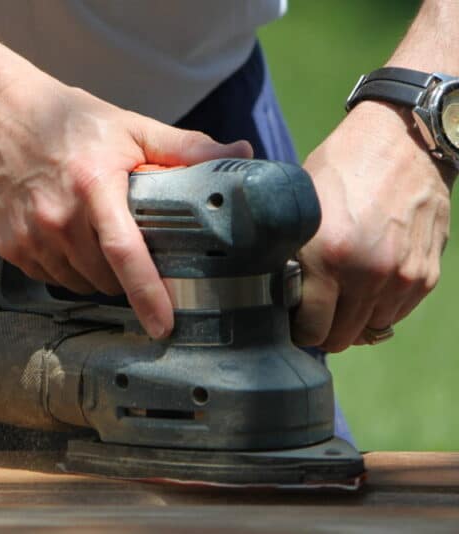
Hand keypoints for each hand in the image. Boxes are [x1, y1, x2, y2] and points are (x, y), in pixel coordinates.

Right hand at [0, 72, 250, 337]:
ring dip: (94, 275)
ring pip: (77, 283)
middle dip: (125, 277)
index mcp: (94, 187)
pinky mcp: (9, 247)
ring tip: (93, 239)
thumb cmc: (60, 118)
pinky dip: (64, 268)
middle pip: (105, 278)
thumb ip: (183, 146)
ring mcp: (30, 236)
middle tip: (131, 250)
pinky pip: (49, 277)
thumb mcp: (126, 126)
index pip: (126, 254)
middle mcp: (58, 218)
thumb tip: (239, 152)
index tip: (163, 325)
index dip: (148, 295)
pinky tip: (64, 237)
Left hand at [293, 102, 452, 351]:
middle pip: (340, 338)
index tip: (290, 320)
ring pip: (369, 330)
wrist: (403, 141)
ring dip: (352, 320)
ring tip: (338, 296)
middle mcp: (369, 273)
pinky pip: (396, 314)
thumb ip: (289, 251)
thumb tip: (267, 290)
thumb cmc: (342, 169)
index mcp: (329, 256)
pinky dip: (379, 309)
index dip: (297, 330)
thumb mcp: (300, 205)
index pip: (311, 329)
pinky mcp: (426, 275)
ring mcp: (402, 278)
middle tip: (311, 313)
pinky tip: (365, 285)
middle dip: (322, 331)